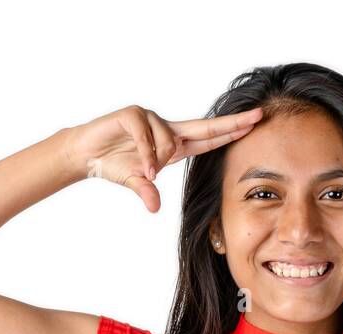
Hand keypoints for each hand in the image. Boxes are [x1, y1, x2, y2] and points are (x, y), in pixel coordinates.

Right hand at [59, 104, 262, 212]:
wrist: (85, 153)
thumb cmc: (113, 165)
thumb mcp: (135, 183)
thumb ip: (147, 192)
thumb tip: (154, 209)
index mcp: (173, 144)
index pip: (207, 137)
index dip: (229, 131)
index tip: (253, 125)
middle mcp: (165, 128)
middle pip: (205, 125)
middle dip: (232, 123)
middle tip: (257, 117)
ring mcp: (149, 119)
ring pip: (170, 140)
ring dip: (158, 160)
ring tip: (145, 172)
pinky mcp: (132, 115)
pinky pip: (147, 136)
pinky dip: (146, 154)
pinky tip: (142, 168)